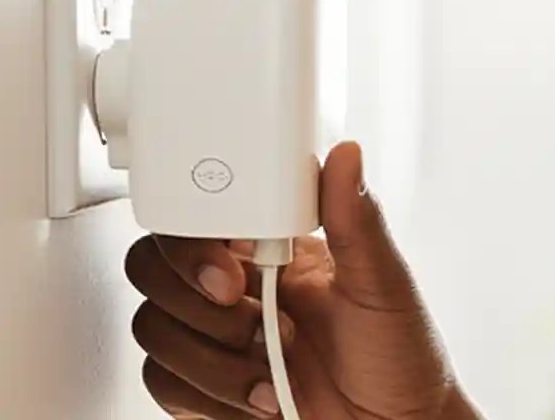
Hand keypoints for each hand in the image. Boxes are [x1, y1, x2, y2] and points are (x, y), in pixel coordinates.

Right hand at [125, 142, 480, 419]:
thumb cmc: (400, 357)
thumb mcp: (384, 285)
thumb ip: (358, 222)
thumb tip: (347, 157)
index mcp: (274, 248)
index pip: (201, 217)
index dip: (196, 241)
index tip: (232, 272)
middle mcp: (237, 288)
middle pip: (154, 268)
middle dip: (194, 301)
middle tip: (250, 323)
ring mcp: (217, 339)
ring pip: (153, 328)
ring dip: (211, 357)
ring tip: (272, 368)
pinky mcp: (205, 388)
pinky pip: (163, 382)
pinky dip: (208, 394)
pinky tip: (260, 397)